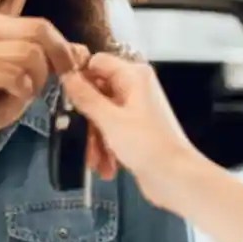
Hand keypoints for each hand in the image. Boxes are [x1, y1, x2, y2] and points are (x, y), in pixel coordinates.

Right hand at [0, 14, 78, 157]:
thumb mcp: (27, 78)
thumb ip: (51, 62)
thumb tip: (83, 51)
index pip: (42, 25)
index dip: (63, 47)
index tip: (72, 70)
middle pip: (39, 31)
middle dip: (56, 59)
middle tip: (58, 82)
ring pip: (31, 54)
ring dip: (36, 80)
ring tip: (22, 94)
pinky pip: (16, 76)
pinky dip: (21, 92)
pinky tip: (8, 100)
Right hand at [60, 53, 200, 206]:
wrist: (175, 179)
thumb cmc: (149, 146)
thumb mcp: (109, 120)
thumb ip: (85, 97)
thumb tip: (67, 76)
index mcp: (134, 76)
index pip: (97, 63)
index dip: (80, 78)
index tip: (66, 98)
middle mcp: (135, 88)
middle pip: (96, 93)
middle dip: (86, 119)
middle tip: (80, 138)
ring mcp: (135, 110)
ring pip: (100, 116)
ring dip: (94, 139)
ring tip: (96, 160)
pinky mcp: (135, 130)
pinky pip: (110, 132)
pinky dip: (105, 148)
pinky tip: (105, 166)